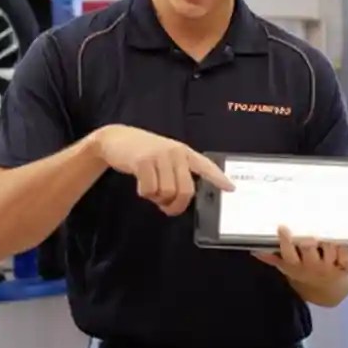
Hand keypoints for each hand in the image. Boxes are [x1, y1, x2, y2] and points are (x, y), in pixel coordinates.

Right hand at [95, 124, 233, 215]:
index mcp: (183, 152)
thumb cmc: (142, 153)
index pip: (206, 166)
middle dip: (176, 205)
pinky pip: (150, 190)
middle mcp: (175, 152)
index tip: (231, 188)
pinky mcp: (144, 161)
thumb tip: (181, 199)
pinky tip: (140, 185)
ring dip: (157, 198)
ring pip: (167, 192)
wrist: (115, 139)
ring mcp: (160, 156)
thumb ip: (176, 173)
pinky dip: (144, 194)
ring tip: (150, 189)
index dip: (218, 178)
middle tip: (166, 208)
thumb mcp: (164, 157)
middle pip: (186, 190)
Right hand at [252, 225, 347, 284]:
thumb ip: (274, 259)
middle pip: (309, 248)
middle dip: (308, 241)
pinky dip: (346, 249)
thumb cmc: (308, 274)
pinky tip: (344, 246)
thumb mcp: (290, 270)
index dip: (286, 241)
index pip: (288, 254)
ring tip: (327, 237)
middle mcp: (313, 267)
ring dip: (327, 242)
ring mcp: (331, 267)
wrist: (331, 293)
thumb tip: (255, 250)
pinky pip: (347, 252)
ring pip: (328, 247)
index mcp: (297, 267)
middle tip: (308, 236)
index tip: (282, 228)